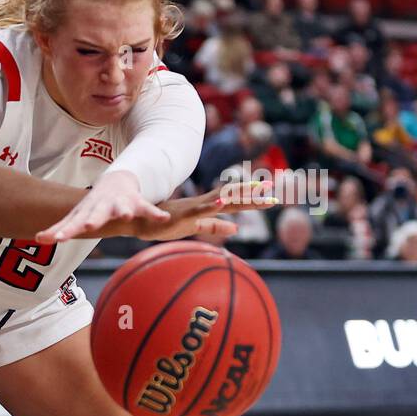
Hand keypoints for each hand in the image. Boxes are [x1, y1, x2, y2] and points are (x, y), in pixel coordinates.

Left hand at [36, 170, 167, 243]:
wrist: (118, 180)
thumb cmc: (93, 205)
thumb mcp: (77, 215)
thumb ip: (59, 229)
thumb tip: (37, 238)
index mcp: (86, 212)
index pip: (72, 224)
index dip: (64, 231)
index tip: (55, 238)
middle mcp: (102, 207)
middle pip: (96, 215)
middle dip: (92, 220)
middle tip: (88, 226)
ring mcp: (120, 204)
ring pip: (122, 209)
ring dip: (124, 212)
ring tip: (127, 216)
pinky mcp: (138, 203)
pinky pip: (147, 209)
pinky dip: (155, 213)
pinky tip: (164, 218)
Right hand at [127, 180, 277, 241]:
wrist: (143, 222)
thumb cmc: (167, 223)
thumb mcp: (196, 227)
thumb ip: (215, 226)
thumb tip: (236, 228)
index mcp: (208, 208)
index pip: (235, 202)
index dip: (254, 199)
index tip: (274, 196)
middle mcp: (203, 204)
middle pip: (232, 197)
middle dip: (253, 194)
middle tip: (273, 187)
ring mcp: (194, 208)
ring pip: (220, 199)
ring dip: (237, 194)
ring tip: (255, 189)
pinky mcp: (183, 215)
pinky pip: (200, 211)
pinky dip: (212, 206)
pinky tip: (222, 202)